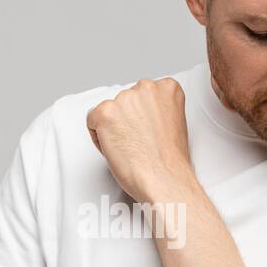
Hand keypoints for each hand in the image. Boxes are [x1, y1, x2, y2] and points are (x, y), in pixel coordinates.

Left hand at [85, 77, 193, 201]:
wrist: (164, 179)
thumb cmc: (169, 161)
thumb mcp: (174, 123)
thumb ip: (156, 110)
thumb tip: (141, 114)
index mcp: (167, 87)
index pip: (141, 94)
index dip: (140, 117)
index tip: (146, 130)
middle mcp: (146, 87)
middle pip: (123, 101)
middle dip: (125, 121)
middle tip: (137, 142)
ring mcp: (124, 99)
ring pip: (107, 111)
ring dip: (113, 129)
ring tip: (130, 147)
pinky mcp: (105, 112)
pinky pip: (91, 122)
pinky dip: (99, 139)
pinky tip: (117, 149)